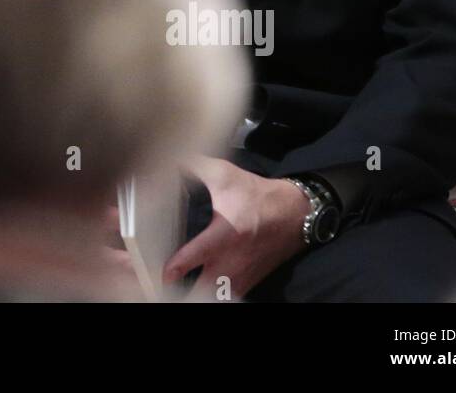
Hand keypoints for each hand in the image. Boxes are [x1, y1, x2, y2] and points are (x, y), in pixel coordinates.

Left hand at [162, 156, 308, 298]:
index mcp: (225, 233)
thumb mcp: (224, 174)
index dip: (177, 267)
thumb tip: (169, 157)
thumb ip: (194, 167)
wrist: (295, 214)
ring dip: (193, 294)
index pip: (197, 256)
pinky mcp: (247, 283)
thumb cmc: (257, 195)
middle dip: (181, 291)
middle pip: (202, 290)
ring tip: (171, 290)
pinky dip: (210, 296)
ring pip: (213, 297)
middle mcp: (232, 260)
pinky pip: (225, 297)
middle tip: (160, 284)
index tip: (163, 272)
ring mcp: (240, 276)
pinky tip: (194, 289)